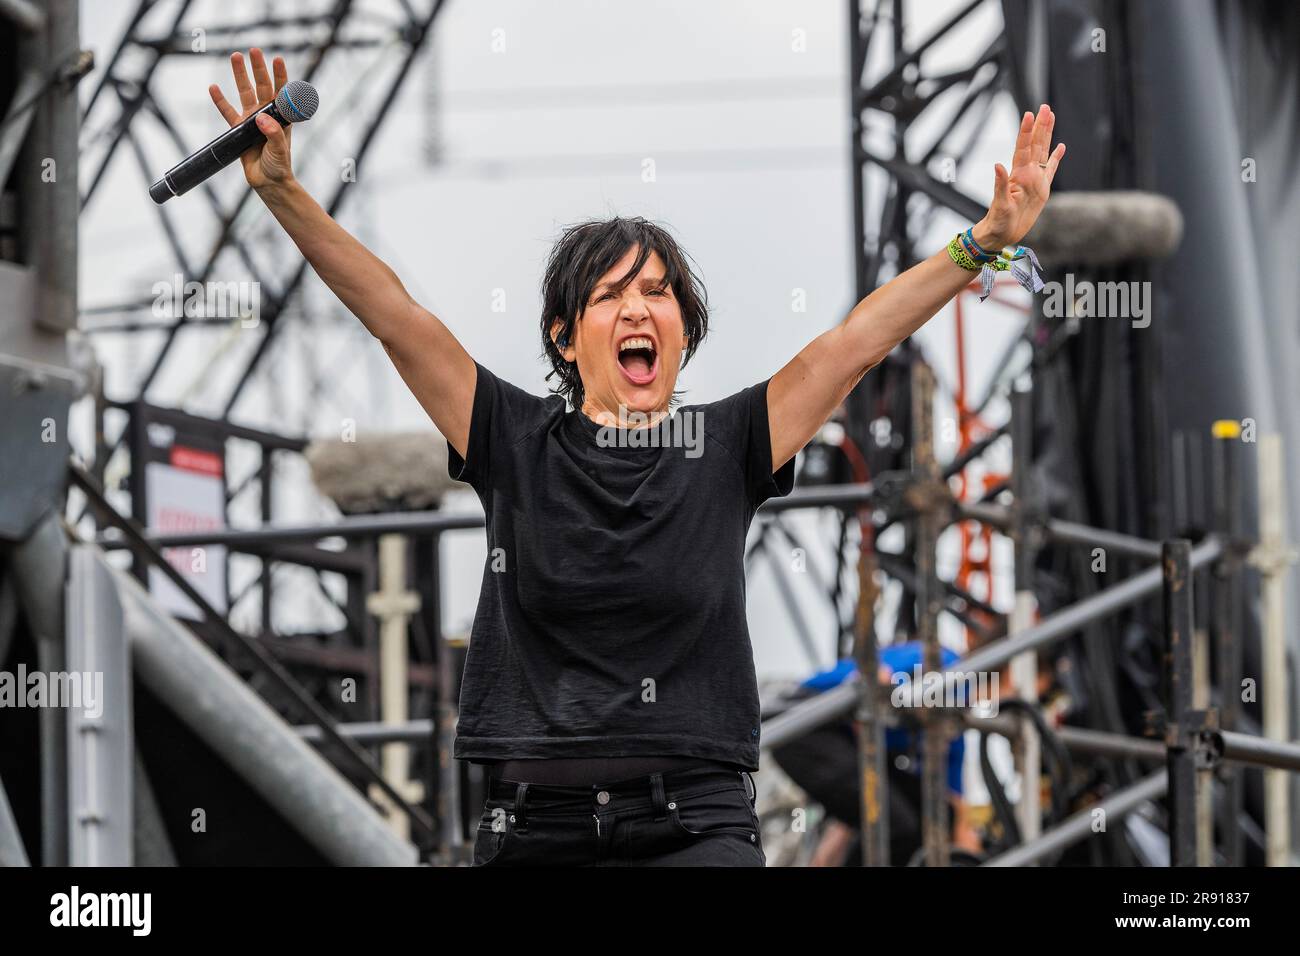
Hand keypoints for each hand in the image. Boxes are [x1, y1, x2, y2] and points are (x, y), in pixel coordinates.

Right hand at [208, 48, 293, 191]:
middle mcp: (267, 114)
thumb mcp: (279, 150)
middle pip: (262, 86)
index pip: (282, 92)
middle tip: (254, 50)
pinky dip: (220, 100)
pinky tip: (213, 87)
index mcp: (281, 117)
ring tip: (235, 56)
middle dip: (258, 68)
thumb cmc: (279, 166)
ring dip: (240, 75)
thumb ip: (273, 133)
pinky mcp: (238, 129)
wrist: (267, 182)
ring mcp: (252, 120)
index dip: (280, 76)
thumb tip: (260, 118)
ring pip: (244, 92)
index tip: (278, 59)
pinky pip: (227, 111)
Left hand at [973, 104, 1065, 250]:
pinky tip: (1061, 146)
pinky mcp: (1042, 189)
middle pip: (1036, 144)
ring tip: (1051, 116)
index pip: (1023, 148)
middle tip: (1045, 106)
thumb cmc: (998, 222)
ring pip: (1044, 152)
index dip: (1026, 131)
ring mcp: (1035, 180)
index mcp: (1018, 175)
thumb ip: (999, 185)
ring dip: (1047, 135)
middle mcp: (1027, 173)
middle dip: (1040, 125)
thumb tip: (997, 165)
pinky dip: (1056, 158)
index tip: (1030, 114)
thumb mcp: (999, 205)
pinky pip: (1051, 170)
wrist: (1002, 234)